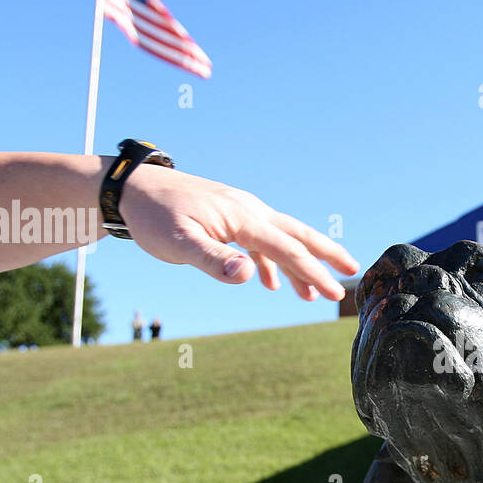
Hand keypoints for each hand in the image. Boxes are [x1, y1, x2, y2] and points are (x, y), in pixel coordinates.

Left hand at [119, 165, 358, 299]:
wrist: (130, 188)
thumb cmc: (153, 216)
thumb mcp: (179, 243)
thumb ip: (215, 260)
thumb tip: (251, 276)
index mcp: (243, 217)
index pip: (287, 249)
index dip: (314, 273)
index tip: (336, 293)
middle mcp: (249, 210)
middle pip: (297, 234)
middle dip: (325, 254)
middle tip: (352, 271)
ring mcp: (239, 211)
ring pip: (280, 238)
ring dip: (299, 264)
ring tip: (313, 294)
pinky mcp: (227, 216)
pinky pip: (260, 240)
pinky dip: (272, 261)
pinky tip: (272, 282)